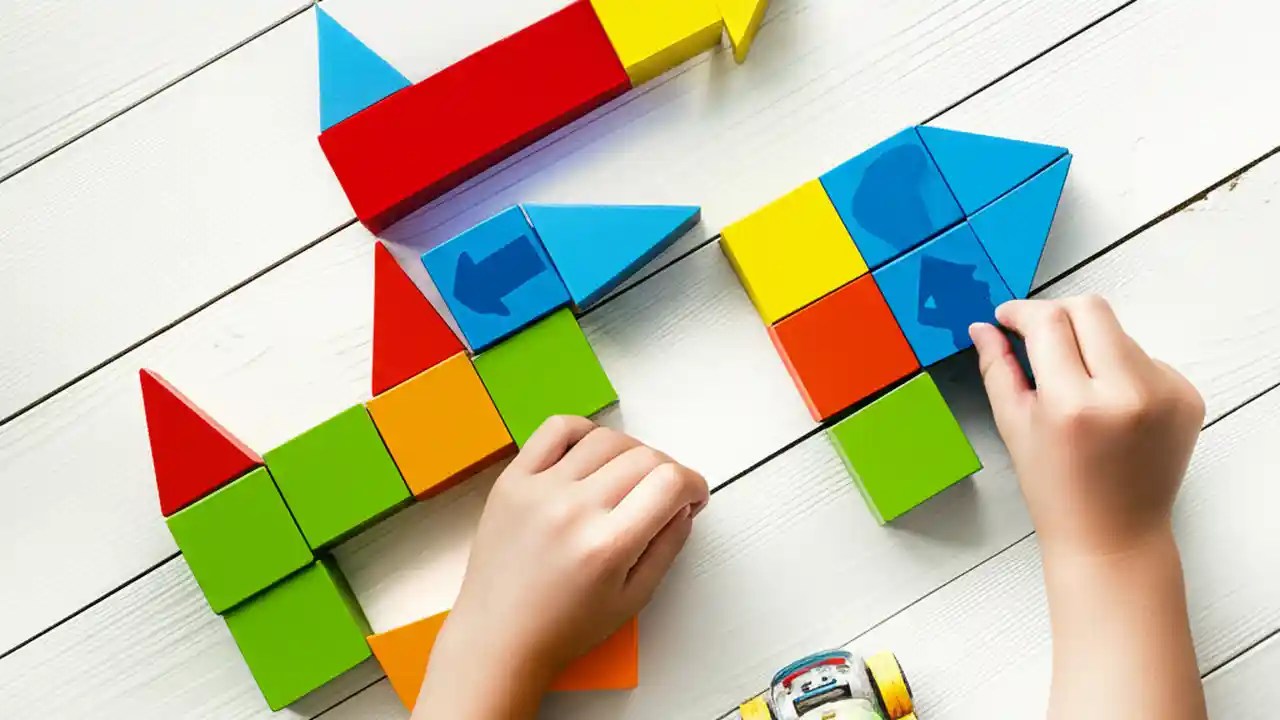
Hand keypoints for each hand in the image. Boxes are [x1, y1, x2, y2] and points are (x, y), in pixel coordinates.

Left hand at [415, 416, 708, 718]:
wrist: (497, 638)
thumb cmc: (564, 628)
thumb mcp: (633, 599)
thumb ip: (667, 547)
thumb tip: (683, 504)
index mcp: (608, 545)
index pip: (670, 482)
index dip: (694, 485)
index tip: (692, 497)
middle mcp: (574, 509)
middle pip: (644, 457)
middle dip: (668, 472)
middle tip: (663, 496)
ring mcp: (539, 489)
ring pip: (606, 439)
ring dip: (631, 452)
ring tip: (627, 479)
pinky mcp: (512, 480)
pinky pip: (556, 429)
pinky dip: (584, 431)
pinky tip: (591, 455)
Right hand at [970, 296, 1204, 558]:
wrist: (1114, 536)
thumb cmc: (1057, 491)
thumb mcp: (1014, 427)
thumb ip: (997, 369)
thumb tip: (983, 327)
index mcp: (1074, 405)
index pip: (1049, 322)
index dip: (1022, 312)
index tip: (1007, 317)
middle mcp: (1127, 393)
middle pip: (1091, 309)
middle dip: (1057, 314)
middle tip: (1037, 335)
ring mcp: (1165, 394)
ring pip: (1118, 332)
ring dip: (1090, 343)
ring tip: (1076, 384)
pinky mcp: (1187, 397)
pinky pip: (1145, 357)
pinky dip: (1120, 367)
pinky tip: (1108, 403)